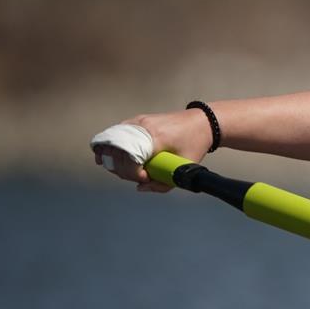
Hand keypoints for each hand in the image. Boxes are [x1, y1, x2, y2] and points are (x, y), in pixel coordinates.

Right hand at [91, 109, 215, 192]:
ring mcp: (137, 122)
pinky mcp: (135, 121)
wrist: (202, 122)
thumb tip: (140, 187)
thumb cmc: (195, 144)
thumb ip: (163, 183)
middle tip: (137, 176)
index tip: (144, 178)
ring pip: (111, 143)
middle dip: (122, 170)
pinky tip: (108, 158)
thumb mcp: (185, 167)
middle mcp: (143, 127)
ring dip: (113, 160)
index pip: (130, 158)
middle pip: (117, 153)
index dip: (132, 173)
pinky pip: (114, 135)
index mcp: (156, 137)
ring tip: (125, 170)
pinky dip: (109, 147)